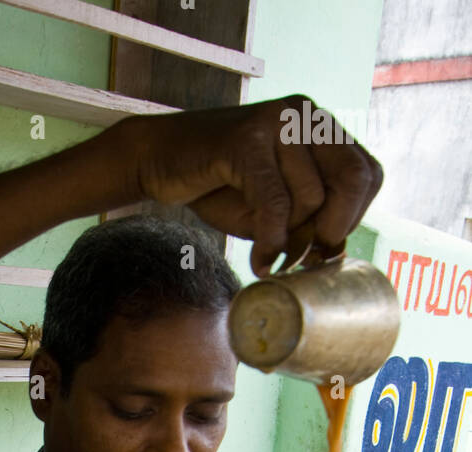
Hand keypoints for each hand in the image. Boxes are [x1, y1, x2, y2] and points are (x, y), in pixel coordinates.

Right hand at [121, 95, 382, 276]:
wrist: (160, 159)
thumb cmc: (220, 185)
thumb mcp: (275, 204)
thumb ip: (308, 217)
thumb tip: (335, 252)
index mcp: (320, 128)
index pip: (368, 174)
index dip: (352, 218)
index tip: (321, 245)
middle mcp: (305, 116)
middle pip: (352, 180)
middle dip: (332, 230)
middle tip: (303, 257)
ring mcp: (276, 123)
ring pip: (310, 198)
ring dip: (290, 239)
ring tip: (266, 253)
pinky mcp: (244, 140)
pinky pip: (273, 202)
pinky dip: (269, 240)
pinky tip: (258, 260)